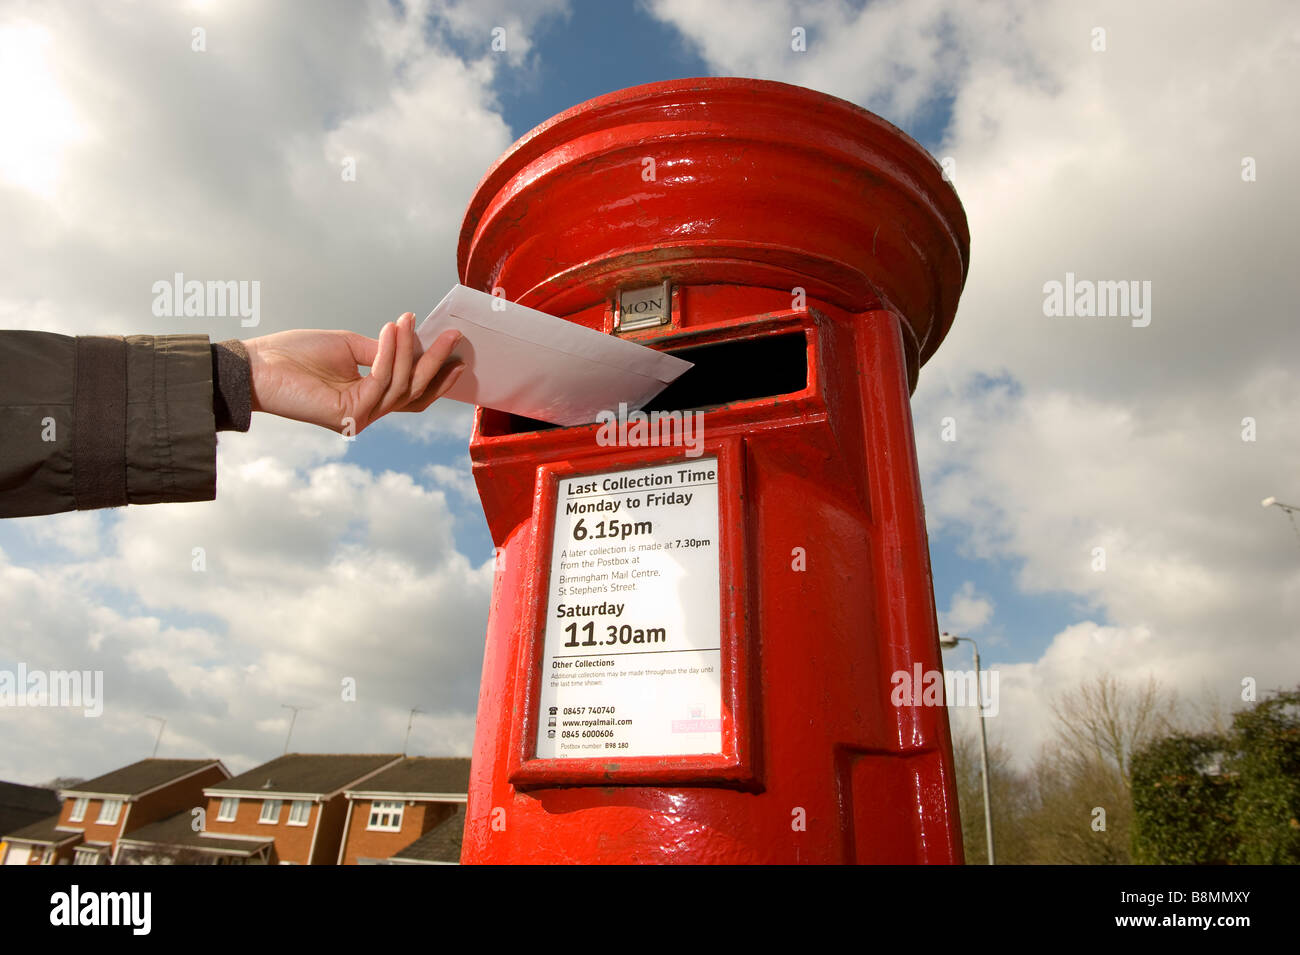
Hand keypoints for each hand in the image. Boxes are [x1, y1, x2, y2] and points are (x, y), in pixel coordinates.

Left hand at [244, 314, 464, 433]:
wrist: (257, 365)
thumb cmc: (295, 355)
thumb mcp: (349, 346)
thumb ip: (381, 351)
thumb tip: (410, 342)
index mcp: (368, 399)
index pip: (412, 393)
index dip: (437, 376)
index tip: (457, 352)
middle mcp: (367, 413)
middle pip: (414, 392)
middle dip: (437, 363)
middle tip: (454, 335)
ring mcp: (359, 417)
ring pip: (401, 385)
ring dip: (410, 350)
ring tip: (408, 321)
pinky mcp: (348, 415)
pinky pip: (381, 380)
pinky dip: (390, 353)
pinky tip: (392, 330)